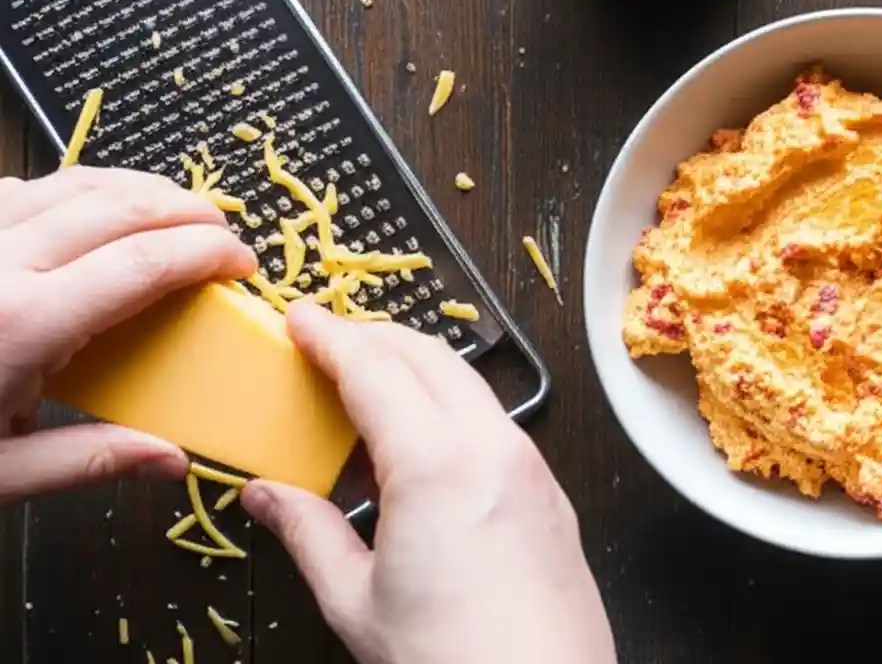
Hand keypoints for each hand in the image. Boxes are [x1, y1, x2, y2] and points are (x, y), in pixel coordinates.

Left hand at [0, 167, 256, 501]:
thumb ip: (87, 462)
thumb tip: (172, 462)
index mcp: (20, 326)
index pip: (141, 264)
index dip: (205, 254)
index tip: (241, 262)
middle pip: (115, 206)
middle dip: (184, 208)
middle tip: (223, 229)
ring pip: (68, 182)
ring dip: (134, 189)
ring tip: (175, 208)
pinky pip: (17, 189)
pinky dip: (71, 190)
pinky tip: (89, 211)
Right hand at [240, 304, 616, 663]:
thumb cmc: (455, 660)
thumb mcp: (356, 602)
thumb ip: (307, 534)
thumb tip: (265, 495)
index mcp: (435, 463)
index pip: (372, 368)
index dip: (330, 336)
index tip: (300, 317)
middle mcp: (491, 446)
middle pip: (427, 356)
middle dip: (373, 337)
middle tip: (327, 344)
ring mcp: (530, 464)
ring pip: (467, 383)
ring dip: (416, 369)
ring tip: (368, 393)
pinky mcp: (551, 490)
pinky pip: (494, 420)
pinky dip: (451, 407)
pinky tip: (421, 447)